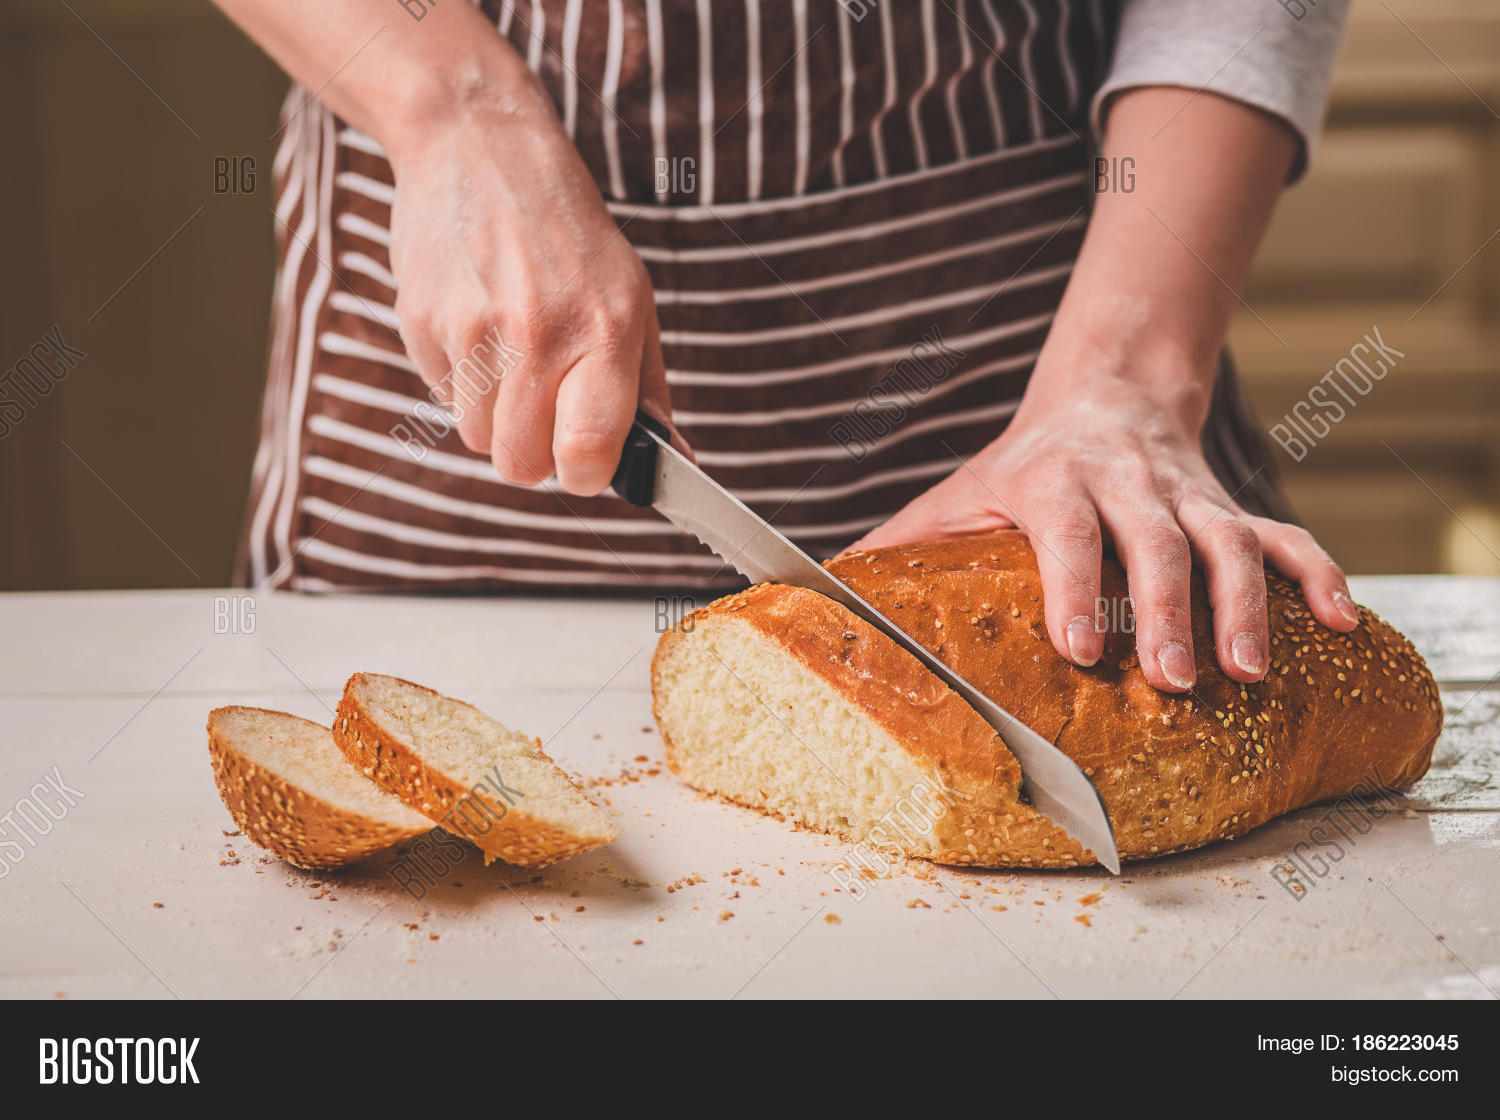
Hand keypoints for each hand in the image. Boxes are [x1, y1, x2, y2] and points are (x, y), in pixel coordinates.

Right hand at [385, 71, 676, 494]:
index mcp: (604, 330)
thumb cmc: (570, 238)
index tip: (586, 464)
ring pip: (477, 439)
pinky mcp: (421, 321)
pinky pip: (441, 397)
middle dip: (533, 454)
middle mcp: (539, 333)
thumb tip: (679, 469)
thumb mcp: (632, 302)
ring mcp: (473, 327)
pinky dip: (461, 382)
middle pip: (521, 464)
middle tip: (544, 412)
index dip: (585, 475)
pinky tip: (476, 327)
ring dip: (494, 419)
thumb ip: (650, 393)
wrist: (481, 149)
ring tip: (511, 357)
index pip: (588, 450)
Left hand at [850, 366, 1360, 692]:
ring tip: (1248, 672)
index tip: (1077, 647)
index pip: (1065, 533)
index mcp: (1050, 481)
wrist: (1105, 393)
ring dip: (1244, 605)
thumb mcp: (959, 494)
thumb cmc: (1019, 466)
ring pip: (1228, 541)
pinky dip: (1317, 575)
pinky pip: (1285, 535)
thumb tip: (817, 596)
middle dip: (1165, 611)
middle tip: (1173, 680)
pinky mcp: (1231, 505)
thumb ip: (903, 545)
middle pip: (1153, 542)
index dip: (1073, 588)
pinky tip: (1339, 623)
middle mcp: (1126, 483)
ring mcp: (1187, 494)